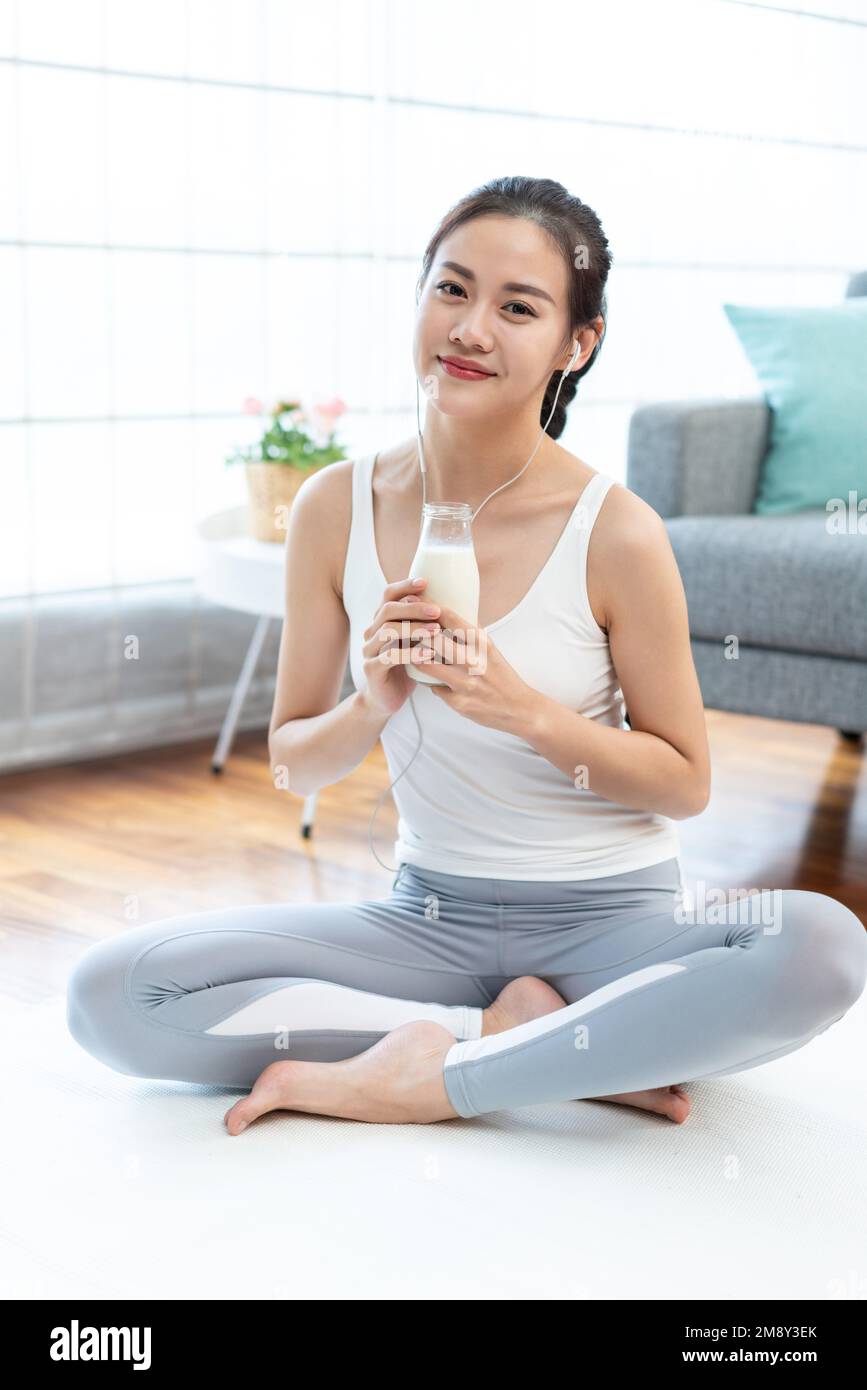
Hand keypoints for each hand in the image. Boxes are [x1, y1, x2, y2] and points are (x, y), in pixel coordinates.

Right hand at [360, 576, 444, 718]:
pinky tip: (428, 653)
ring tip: (435, 630)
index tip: (425, 583)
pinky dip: (409, 653)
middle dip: (413, 608)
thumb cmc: (408, 667)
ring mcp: (369, 650)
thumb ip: (428, 624)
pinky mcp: (371, 669)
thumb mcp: (418, 642)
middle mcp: (372, 631)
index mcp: (383, 620)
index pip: (389, 595)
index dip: (405, 586)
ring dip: (413, 628)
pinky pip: (388, 657)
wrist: (388, 698)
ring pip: (386, 630)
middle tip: (437, 611)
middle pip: (387, 610)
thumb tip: (459, 606)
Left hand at [410, 604, 537, 734]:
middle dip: (415, 632)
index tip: (412, 600)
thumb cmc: (501, 675)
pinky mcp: (458, 702)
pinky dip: (429, 682)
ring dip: (415, 658)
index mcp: (482, 642)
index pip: (450, 617)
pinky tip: (426, 679)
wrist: (519, 708)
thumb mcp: (489, 649)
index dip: (427, 607)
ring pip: (427, 665)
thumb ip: (468, 634)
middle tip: (402, 628)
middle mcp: (474, 661)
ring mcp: (465, 683)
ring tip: (408, 652)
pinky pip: (433, 687)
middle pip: (434, 639)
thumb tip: (445, 614)